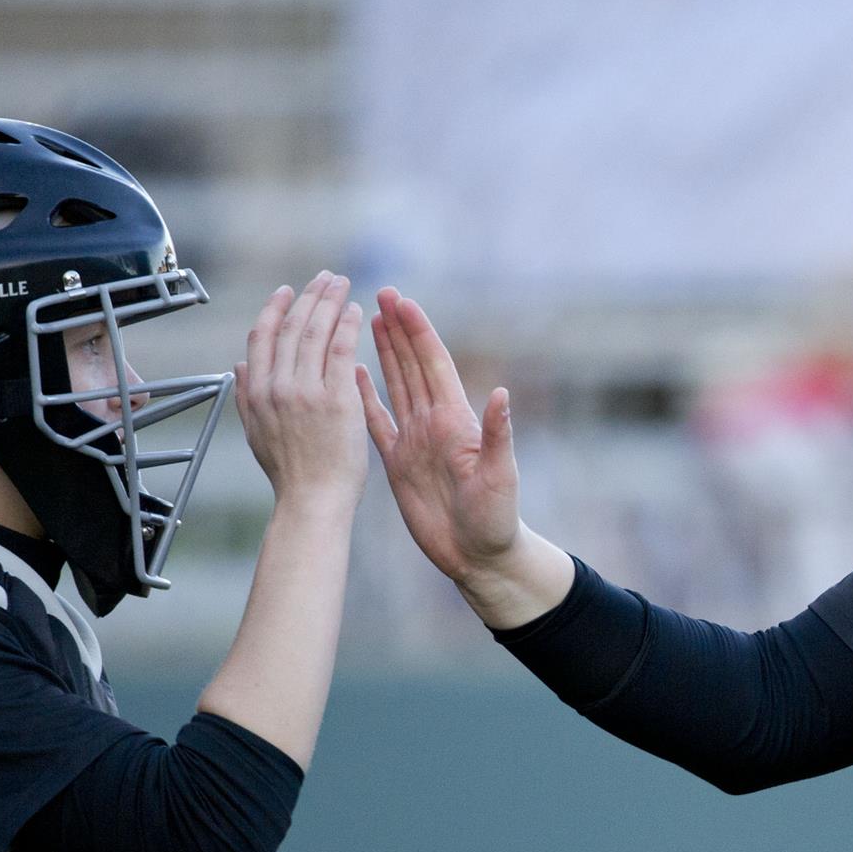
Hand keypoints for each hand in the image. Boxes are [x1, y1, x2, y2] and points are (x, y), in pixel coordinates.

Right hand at [234, 272, 370, 507]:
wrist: (312, 500)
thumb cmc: (290, 474)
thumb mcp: (256, 433)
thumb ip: (246, 396)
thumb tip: (239, 365)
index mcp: (257, 392)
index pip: (261, 337)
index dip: (273, 309)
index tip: (286, 290)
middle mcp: (277, 386)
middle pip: (290, 327)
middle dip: (308, 297)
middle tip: (325, 277)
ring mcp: (306, 391)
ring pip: (315, 333)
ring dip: (329, 302)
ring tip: (342, 284)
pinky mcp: (335, 399)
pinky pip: (340, 350)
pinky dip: (346, 325)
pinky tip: (355, 311)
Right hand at [360, 287, 520, 584]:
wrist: (479, 557)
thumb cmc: (496, 519)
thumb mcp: (498, 476)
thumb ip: (497, 435)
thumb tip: (500, 395)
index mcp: (455, 420)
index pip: (434, 364)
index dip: (418, 332)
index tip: (401, 300)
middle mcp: (434, 424)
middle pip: (412, 366)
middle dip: (398, 330)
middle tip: (380, 294)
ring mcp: (416, 442)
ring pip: (395, 387)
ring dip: (384, 354)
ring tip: (368, 321)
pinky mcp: (399, 464)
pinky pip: (377, 423)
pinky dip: (364, 398)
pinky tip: (351, 376)